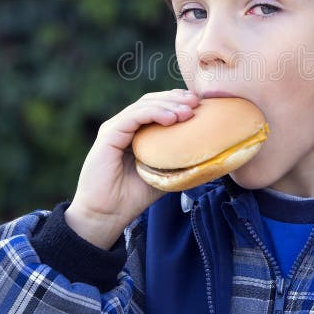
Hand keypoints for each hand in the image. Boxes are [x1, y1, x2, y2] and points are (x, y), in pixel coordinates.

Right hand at [65, 89, 199, 248]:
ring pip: (144, 105)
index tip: (200, 104)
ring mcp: (115, 128)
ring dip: (169, 105)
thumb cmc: (132, 197)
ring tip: (188, 111)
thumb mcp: (163, 174)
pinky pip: (133, 117)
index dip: (177, 101)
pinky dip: (154, 114)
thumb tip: (207, 154)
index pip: (157, 106)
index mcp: (135, 132)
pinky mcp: (108, 135)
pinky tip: (171, 119)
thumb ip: (177, 160)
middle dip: (176, 98)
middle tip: (197, 101)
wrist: (106, 214)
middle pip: (151, 100)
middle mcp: (124, 126)